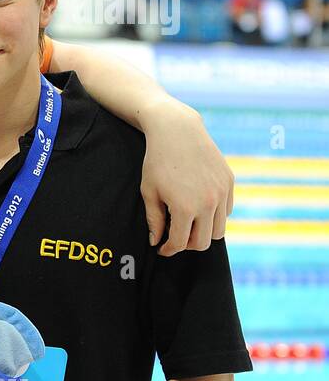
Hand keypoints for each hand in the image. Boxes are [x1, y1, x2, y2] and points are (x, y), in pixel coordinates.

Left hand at [140, 99, 233, 255]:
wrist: (177, 131)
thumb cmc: (157, 161)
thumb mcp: (149, 192)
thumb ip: (154, 220)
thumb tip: (157, 241)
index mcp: (185, 208)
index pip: (181, 243)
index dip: (169, 249)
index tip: (161, 248)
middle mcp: (208, 203)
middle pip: (203, 242)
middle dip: (187, 245)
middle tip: (174, 238)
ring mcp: (222, 193)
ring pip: (219, 230)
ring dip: (203, 233)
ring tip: (187, 225)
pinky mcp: (229, 183)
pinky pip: (226, 211)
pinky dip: (214, 216)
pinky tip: (199, 208)